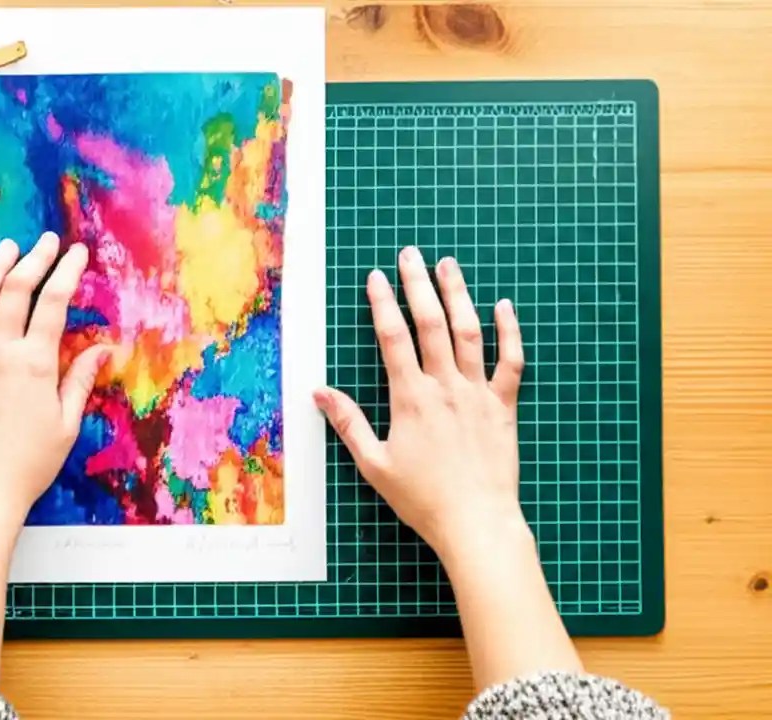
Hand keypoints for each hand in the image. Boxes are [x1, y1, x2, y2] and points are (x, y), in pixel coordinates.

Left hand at [0, 232, 107, 533]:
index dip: (67, 272)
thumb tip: (102, 350)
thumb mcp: (66, 426)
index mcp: (34, 364)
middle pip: (16, 291)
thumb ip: (80, 381)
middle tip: (46, 242)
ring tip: (6, 247)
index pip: (53, 303)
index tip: (77, 254)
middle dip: (34, 259)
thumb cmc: (26, 467)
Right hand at [314, 246, 526, 558]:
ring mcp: (478, 393)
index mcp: (411, 399)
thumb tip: (320, 393)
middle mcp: (446, 387)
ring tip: (448, 265)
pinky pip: (511, 361)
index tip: (375, 277)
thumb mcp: (374, 465)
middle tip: (410, 254)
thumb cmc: (422, 499)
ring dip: (458, 294)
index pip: (394, 338)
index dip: (383, 303)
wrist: (477, 523)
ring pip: (469, 332)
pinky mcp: (504, 406)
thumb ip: (349, 424)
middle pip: (431, 323)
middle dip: (418, 284)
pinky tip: (503, 305)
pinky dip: (509, 331)